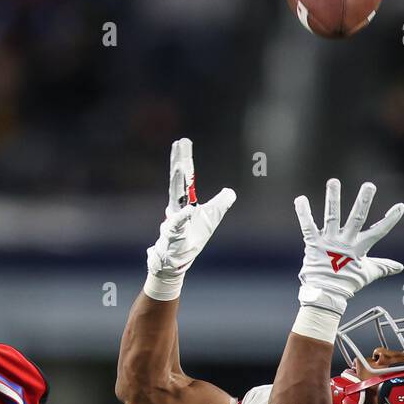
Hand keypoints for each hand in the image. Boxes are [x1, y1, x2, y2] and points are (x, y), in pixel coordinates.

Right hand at [145, 138, 235, 297]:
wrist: (175, 261)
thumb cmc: (191, 238)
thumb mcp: (211, 218)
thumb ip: (220, 203)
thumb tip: (230, 191)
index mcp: (183, 202)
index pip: (184, 177)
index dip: (184, 159)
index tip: (182, 142)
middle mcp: (176, 207)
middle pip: (178, 181)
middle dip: (179, 162)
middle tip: (180, 143)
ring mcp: (172, 220)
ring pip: (175, 198)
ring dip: (178, 182)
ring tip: (181, 166)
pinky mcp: (174, 235)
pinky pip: (178, 225)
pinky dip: (183, 217)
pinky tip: (188, 209)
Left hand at [293, 178, 403, 317]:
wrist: (325, 294)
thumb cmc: (347, 283)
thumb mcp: (368, 273)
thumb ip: (384, 266)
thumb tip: (400, 267)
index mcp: (359, 248)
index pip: (379, 232)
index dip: (390, 220)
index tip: (400, 206)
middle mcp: (345, 242)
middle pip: (356, 219)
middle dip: (363, 202)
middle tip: (369, 185)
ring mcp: (329, 242)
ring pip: (332, 217)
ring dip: (333, 199)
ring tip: (334, 181)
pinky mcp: (313, 244)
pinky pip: (307, 226)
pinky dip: (303, 213)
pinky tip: (300, 199)